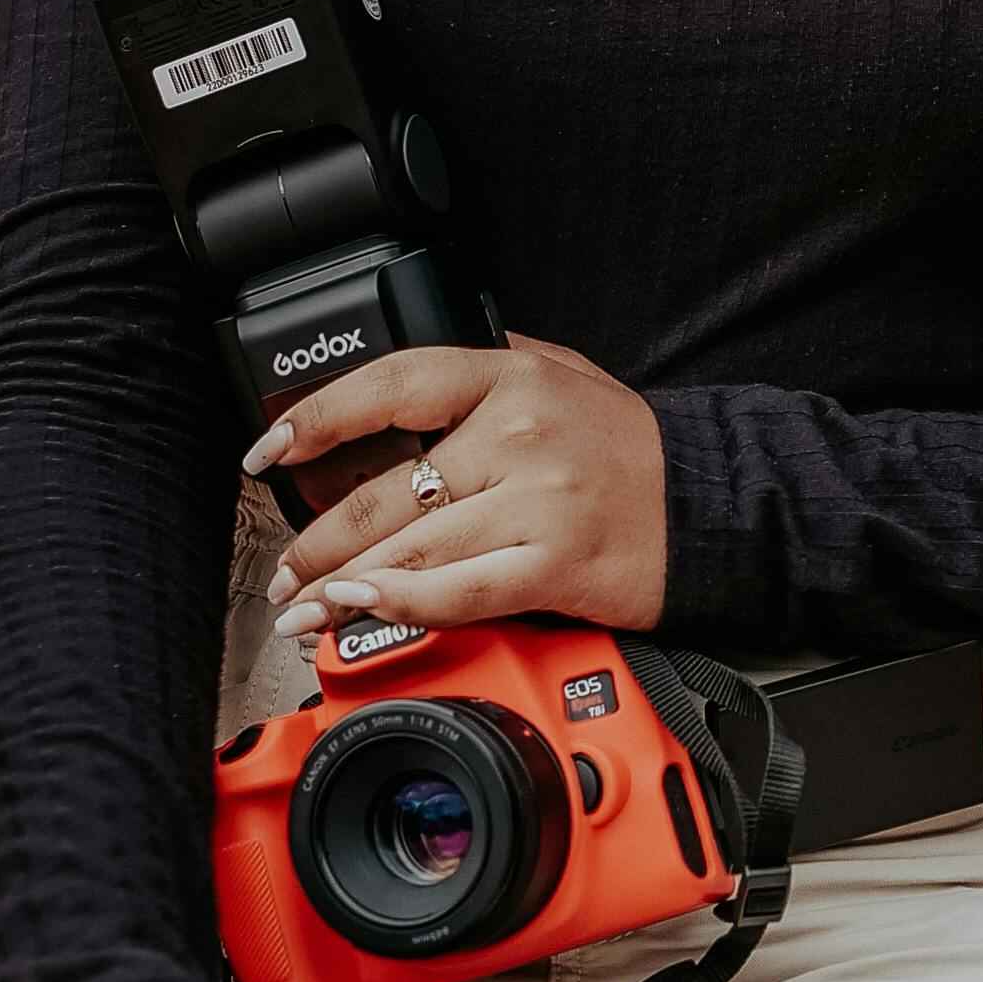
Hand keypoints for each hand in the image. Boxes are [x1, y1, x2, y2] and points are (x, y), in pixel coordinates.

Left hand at [249, 332, 667, 640]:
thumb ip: (481, 370)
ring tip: (301, 608)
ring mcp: (537, 501)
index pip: (389, 385)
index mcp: (509, 376)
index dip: (316, 418)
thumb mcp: (559, 372)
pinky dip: (401, 604)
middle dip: (315, 540)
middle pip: (385, 489)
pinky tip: (361, 611)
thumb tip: (394, 383)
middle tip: (283, 570)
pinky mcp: (554, 563)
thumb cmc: (628, 445)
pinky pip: (460, 591)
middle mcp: (517, 434)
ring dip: (339, 586)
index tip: (269, 451)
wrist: (713, 501)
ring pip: (410, 546)